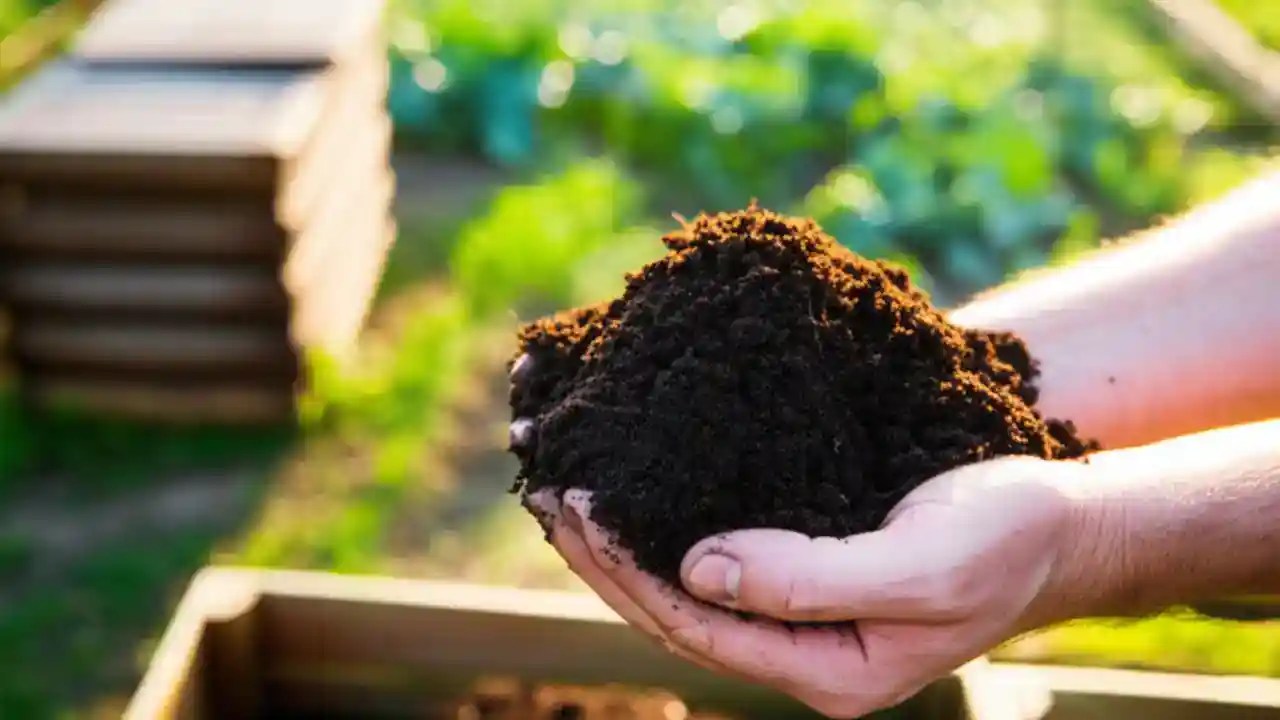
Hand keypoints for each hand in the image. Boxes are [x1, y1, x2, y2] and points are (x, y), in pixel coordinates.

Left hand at [510, 357, 1094, 717]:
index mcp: (826, 670)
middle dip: (608, 561)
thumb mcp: (918, 567)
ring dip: (627, 547)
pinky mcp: (810, 572)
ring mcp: (805, 616)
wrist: (1064, 525)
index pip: (699, 629)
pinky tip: (639, 494)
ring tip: (569, 496)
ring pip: (692, 589)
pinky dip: (670, 526)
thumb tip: (698, 568)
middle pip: (679, 614)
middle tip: (548, 495)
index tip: (579, 507)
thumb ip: (809, 580)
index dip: (630, 572)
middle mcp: (804, 652)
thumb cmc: (1005, 542)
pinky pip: (722, 558)